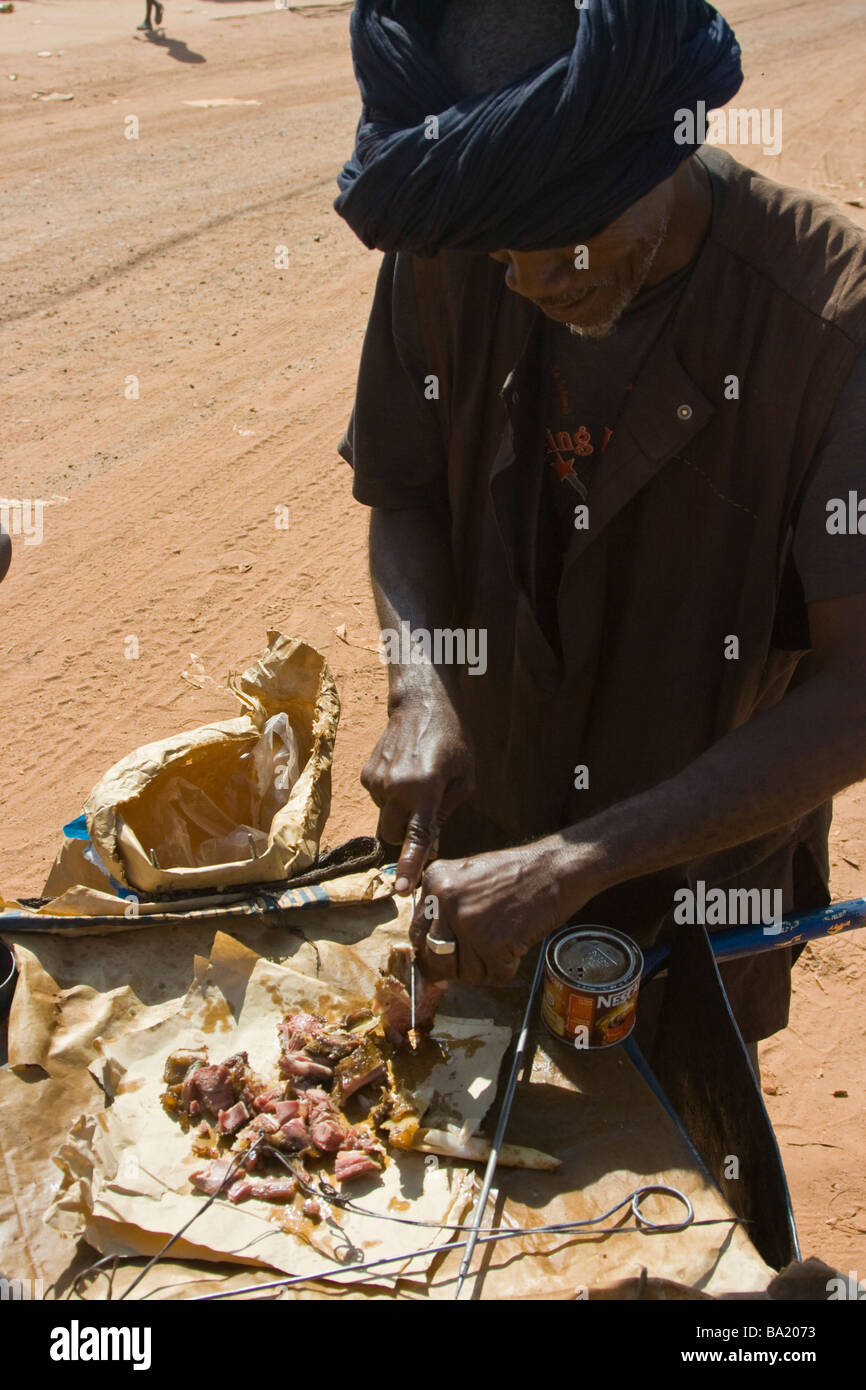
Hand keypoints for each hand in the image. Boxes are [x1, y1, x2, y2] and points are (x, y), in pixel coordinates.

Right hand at [361, 689, 473, 893]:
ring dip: (400, 809)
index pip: (415, 837)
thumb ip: (446, 814)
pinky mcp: (366, 775)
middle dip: (403, 835)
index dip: (409, 865)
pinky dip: (391, 795)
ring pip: (385, 816)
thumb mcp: (465, 778)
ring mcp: (376, 781)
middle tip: (422, 815)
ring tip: (417, 779)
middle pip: (391, 835)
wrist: (420, 703)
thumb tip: (430, 846)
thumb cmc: (452, 740)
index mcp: (425, 789)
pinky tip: (404, 772)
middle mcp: (395, 787)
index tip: (402, 889)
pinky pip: (379, 800)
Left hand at [410, 839, 596, 987]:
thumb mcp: (467, 878)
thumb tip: (431, 966)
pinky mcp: (494, 944)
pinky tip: (516, 946)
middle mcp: (445, 901)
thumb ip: (445, 912)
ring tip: (502, 943)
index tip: (443, 960)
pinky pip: (495, 977)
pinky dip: (507, 969)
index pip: (416, 933)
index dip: (430, 953)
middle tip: (475, 960)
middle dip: (454, 968)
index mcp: (434, 881)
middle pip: (436, 959)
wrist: (554, 868)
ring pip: (465, 974)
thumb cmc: (516, 874)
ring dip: (485, 968)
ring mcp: (469, 923)